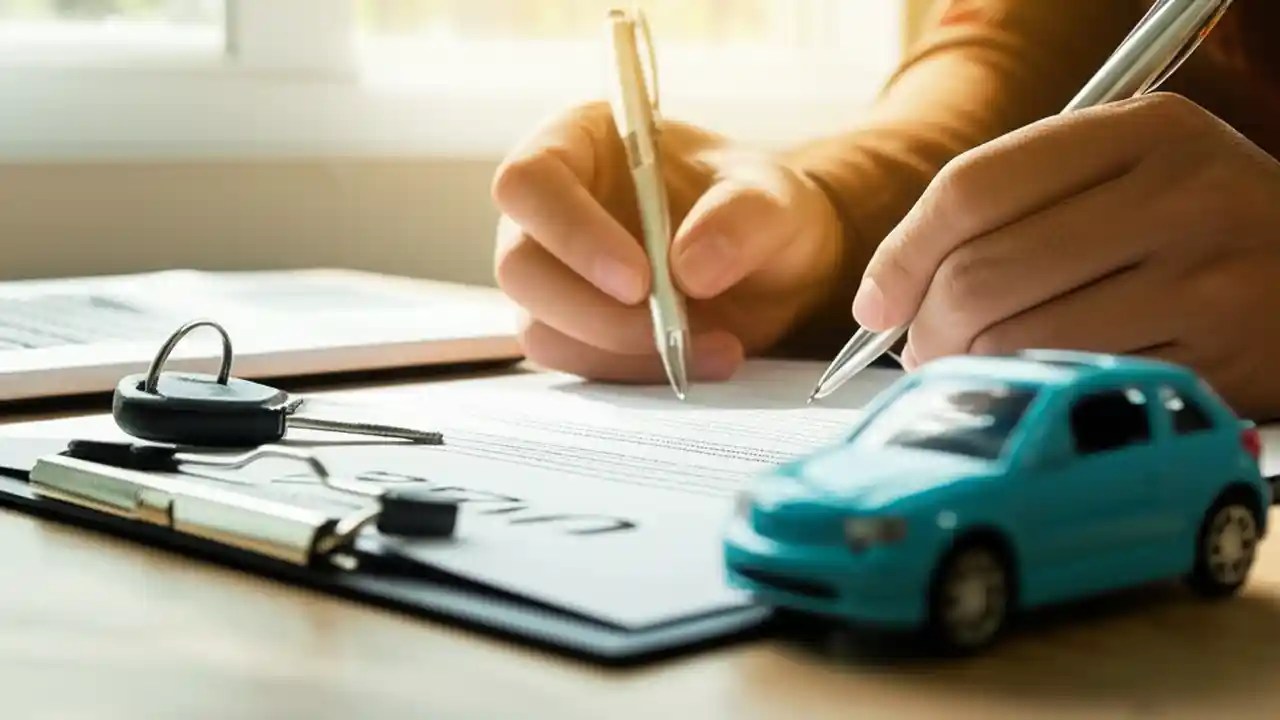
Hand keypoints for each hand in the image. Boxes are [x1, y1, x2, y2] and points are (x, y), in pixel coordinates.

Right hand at [491, 102, 842, 383]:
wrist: (768, 266)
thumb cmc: (753, 209)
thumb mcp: (773, 198)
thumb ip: (742, 216)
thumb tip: (690, 269)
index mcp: (577, 143)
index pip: (529, 182)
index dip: (571, 234)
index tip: (638, 280)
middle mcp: (545, 210)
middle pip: (520, 267)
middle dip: (596, 312)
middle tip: (674, 328)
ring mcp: (549, 274)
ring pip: (542, 327)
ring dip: (624, 351)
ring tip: (717, 346)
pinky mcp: (567, 329)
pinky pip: (576, 364)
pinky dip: (637, 372)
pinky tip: (701, 360)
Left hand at [852, 93, 1279, 417]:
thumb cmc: (1192, 224)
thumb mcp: (1127, 172)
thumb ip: (1019, 202)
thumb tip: (890, 288)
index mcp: (1146, 130)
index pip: (974, 188)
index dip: (902, 252)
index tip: (876, 299)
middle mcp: (1181, 195)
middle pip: (984, 272)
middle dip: (925, 325)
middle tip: (918, 346)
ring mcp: (1204, 280)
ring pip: (1020, 339)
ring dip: (967, 367)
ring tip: (965, 366)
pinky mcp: (1216, 358)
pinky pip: (1075, 384)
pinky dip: (1025, 393)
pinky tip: (1022, 386)